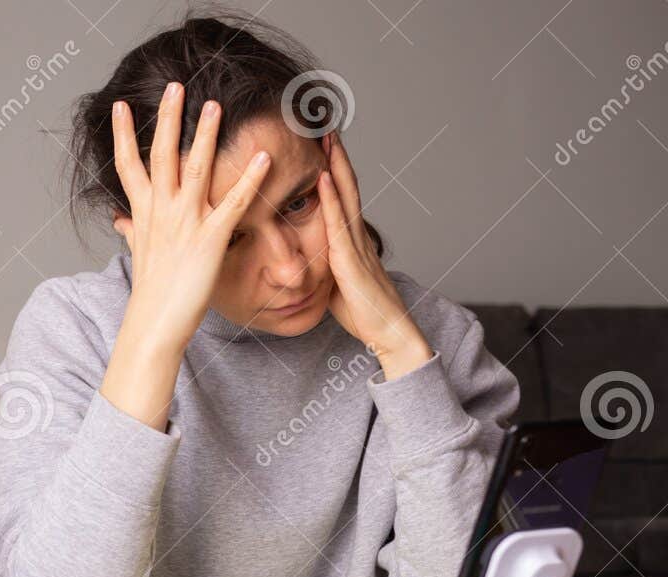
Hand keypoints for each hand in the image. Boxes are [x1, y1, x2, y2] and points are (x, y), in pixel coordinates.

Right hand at [112, 82, 273, 360]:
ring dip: (205, 135)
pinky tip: (264, 157)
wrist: (154, 325)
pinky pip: (234, 203)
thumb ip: (132, 231)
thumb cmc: (149, 294)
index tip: (120, 107)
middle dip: (167, 119)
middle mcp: (162, 213)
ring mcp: (185, 223)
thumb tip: (119, 219)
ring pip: (195, 169)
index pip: (129, 166)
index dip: (122, 134)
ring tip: (214, 105)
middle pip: (161, 155)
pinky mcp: (211, 239)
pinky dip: (250, 179)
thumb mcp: (138, 255)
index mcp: (144, 215)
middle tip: (174, 86)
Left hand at [318, 132, 430, 378]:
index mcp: (351, 239)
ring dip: (334, 164)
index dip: (332, 168)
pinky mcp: (350, 260)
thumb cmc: (363, 313)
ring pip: (344, 195)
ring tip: (324, 135)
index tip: (321, 143)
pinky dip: (330, 198)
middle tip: (323, 122)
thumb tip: (309, 260)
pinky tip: (321, 177)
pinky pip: (338, 223)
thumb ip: (325, 265)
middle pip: (345, 185)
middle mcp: (356, 235)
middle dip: (335, 154)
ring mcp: (355, 244)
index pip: (341, 195)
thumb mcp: (336, 282)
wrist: (389, 333)